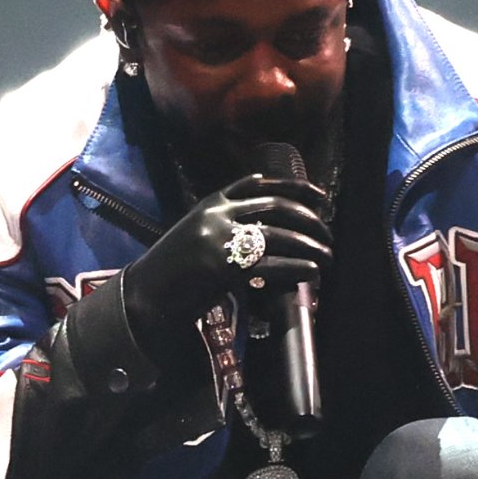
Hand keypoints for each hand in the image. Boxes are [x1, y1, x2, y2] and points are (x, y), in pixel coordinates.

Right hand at [123, 173, 329, 335]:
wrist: (149, 293)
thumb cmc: (178, 268)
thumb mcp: (200, 231)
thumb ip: (229, 220)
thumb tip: (271, 223)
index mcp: (213, 202)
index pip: (261, 185)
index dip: (296, 188)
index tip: (320, 197)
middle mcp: (218, 214)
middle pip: (276, 208)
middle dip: (309, 220)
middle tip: (328, 234)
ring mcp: (219, 239)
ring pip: (278, 236)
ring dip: (309, 246)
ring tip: (328, 257)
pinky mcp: (222, 266)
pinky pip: (270, 265)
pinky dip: (295, 267)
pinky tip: (311, 271)